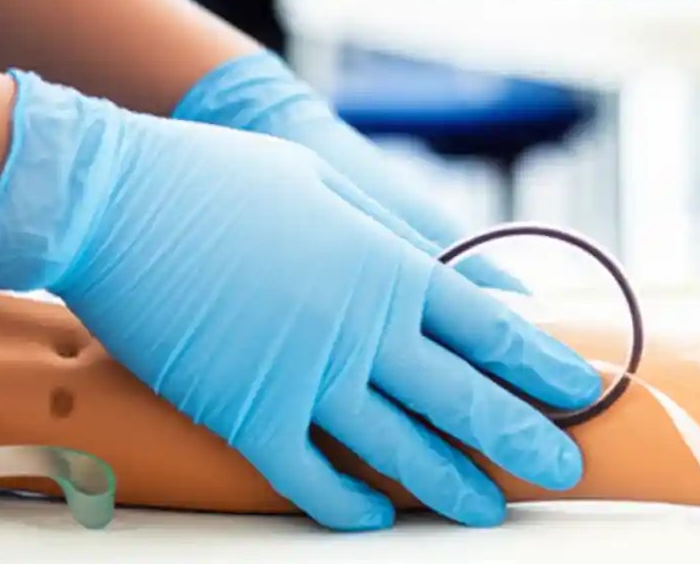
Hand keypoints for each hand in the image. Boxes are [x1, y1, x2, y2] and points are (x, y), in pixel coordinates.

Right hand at [0, 71, 601, 529]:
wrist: (117, 199)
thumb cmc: (221, 180)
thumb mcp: (326, 186)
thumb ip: (396, 233)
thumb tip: (456, 267)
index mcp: (387, 267)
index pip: (488, 327)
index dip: (541, 364)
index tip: (581, 390)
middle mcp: (362, 329)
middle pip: (463, 397)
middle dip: (522, 436)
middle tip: (566, 466)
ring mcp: (308, 377)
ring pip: (401, 448)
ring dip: (452, 484)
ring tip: (491, 511)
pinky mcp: (247, 414)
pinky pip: (311, 477)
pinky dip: (349, 504)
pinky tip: (379, 519)